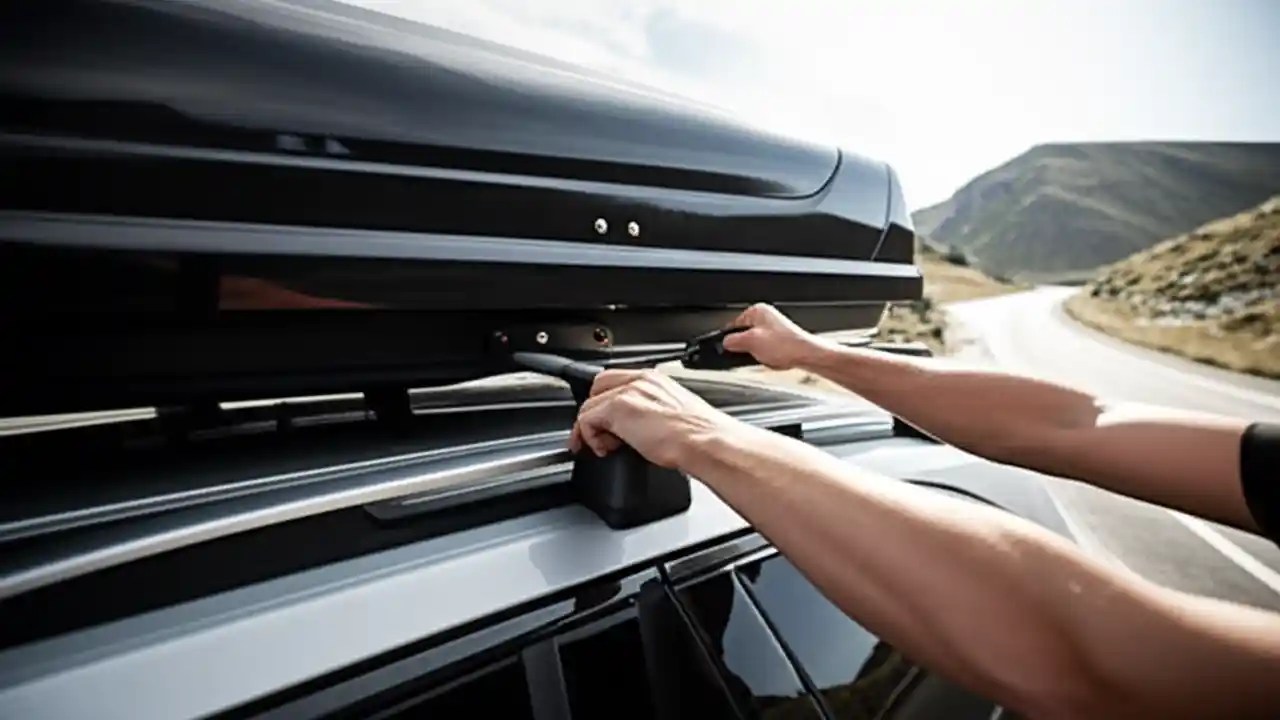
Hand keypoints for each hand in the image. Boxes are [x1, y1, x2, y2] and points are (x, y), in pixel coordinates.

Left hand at [568, 369, 739, 468]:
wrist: (706, 443)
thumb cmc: (701, 437)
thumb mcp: (677, 418)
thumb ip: (655, 415)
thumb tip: (643, 431)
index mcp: (656, 381)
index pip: (618, 381)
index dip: (607, 402)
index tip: (606, 423)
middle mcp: (640, 381)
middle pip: (597, 388)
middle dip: (594, 413)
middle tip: (600, 437)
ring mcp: (628, 392)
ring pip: (589, 405)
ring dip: (591, 430)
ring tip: (606, 447)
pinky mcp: (617, 408)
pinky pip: (586, 420)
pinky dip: (590, 438)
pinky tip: (605, 450)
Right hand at [721, 303, 822, 369]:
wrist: (807, 355)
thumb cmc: (786, 345)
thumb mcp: (750, 342)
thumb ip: (733, 341)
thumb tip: (725, 343)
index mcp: (758, 311)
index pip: (734, 324)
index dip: (730, 338)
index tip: (727, 348)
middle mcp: (767, 317)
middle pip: (745, 335)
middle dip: (747, 348)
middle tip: (753, 353)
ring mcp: (775, 328)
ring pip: (755, 345)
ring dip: (758, 354)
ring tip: (767, 356)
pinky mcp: (781, 340)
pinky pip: (766, 350)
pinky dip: (768, 357)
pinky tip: (774, 359)